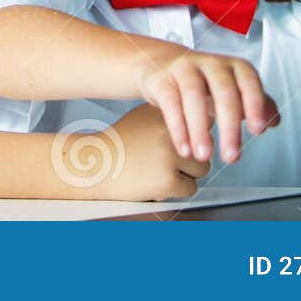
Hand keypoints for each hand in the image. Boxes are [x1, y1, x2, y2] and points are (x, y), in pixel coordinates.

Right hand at [81, 104, 210, 201]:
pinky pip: (189, 188)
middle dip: (190, 158)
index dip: (197, 132)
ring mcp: (169, 154)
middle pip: (204, 147)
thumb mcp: (145, 117)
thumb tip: (205, 116)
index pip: (203, 119)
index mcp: (165, 111)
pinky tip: (153, 180)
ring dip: (185, 174)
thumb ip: (172, 116)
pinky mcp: (168, 179)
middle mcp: (169, 129)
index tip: (193, 137)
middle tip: (162, 159)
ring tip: (156, 169)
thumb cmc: (120, 144)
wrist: (95, 165)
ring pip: (201, 169)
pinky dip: (175, 190)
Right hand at [138, 49, 279, 163]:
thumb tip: (273, 121)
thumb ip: (256, 104)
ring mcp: (185, 68)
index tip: (257, 131)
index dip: (255, 105)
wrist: (161, 65)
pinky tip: (185, 148)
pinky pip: (171, 103)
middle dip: (229, 126)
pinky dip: (178, 128)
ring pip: (194, 95)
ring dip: (200, 128)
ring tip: (204, 155)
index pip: (249, 82)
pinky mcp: (163, 79)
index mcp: (234, 67)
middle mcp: (211, 63)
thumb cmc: (204, 82)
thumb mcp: (232, 90)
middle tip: (231, 157)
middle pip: (224, 92)